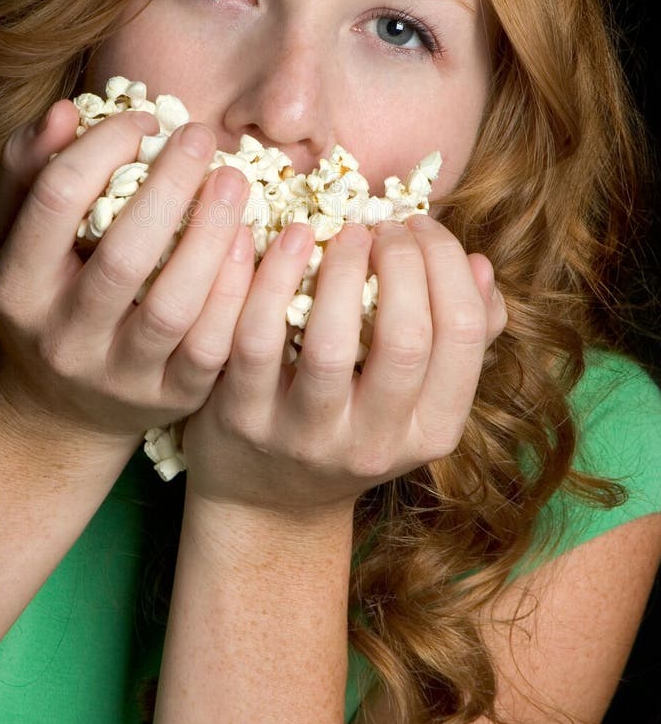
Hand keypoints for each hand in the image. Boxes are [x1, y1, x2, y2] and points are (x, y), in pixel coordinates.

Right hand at [0, 100, 253, 442]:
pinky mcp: (172, 397)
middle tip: (201, 136)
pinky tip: (251, 240)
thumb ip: (30, 172)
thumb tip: (65, 110)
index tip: (144, 119)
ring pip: (173, 305)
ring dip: (211, 234)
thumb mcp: (15, 239)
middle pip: (123, 256)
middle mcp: (64, 337)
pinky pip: (214, 344)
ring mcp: (120, 374)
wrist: (62, 408)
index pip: (56, 201)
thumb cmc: (47, 297)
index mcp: (17, 288)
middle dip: (169, 186)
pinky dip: (238, 289)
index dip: (103, 147)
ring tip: (233, 180)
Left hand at [180, 215, 506, 513]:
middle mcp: (375, 443)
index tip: (421, 225)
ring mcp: (306, 436)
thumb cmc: (354, 420)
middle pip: (406, 339)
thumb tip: (479, 265)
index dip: (447, 263)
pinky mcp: (244, 418)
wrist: (267, 498)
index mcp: (433, 430)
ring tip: (344, 231)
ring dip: (342, 269)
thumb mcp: (416, 396)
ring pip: (331, 345)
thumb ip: (459, 335)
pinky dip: (272, 278)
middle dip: (402, 262)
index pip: (463, 332)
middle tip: (383, 226)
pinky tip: (286, 239)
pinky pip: (257, 339)